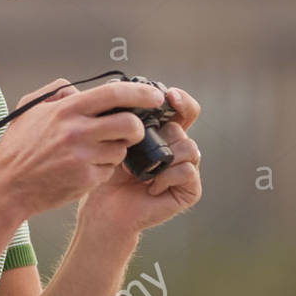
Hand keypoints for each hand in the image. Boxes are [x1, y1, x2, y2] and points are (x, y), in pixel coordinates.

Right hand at [0, 77, 166, 219]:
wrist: (7, 187)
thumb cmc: (17, 148)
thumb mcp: (29, 109)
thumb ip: (56, 92)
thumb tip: (79, 89)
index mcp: (66, 110)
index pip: (113, 94)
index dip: (140, 93)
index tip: (154, 96)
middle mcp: (76, 132)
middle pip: (129, 124)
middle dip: (138, 127)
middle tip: (132, 130)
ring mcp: (82, 158)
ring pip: (121, 149)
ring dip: (117, 150)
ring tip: (96, 151)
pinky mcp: (85, 180)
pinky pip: (109, 170)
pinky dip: (103, 168)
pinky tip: (85, 168)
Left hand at [78, 87, 202, 236]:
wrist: (105, 208)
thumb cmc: (107, 173)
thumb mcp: (114, 138)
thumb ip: (124, 115)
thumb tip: (122, 87)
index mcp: (164, 133)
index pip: (183, 109)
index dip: (181, 100)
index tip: (169, 95)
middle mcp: (177, 148)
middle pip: (183, 128)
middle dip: (160, 137)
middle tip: (137, 151)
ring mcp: (186, 169)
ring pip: (189, 148)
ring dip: (162, 158)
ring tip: (142, 172)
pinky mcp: (190, 189)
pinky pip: (187, 171)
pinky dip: (166, 177)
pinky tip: (150, 187)